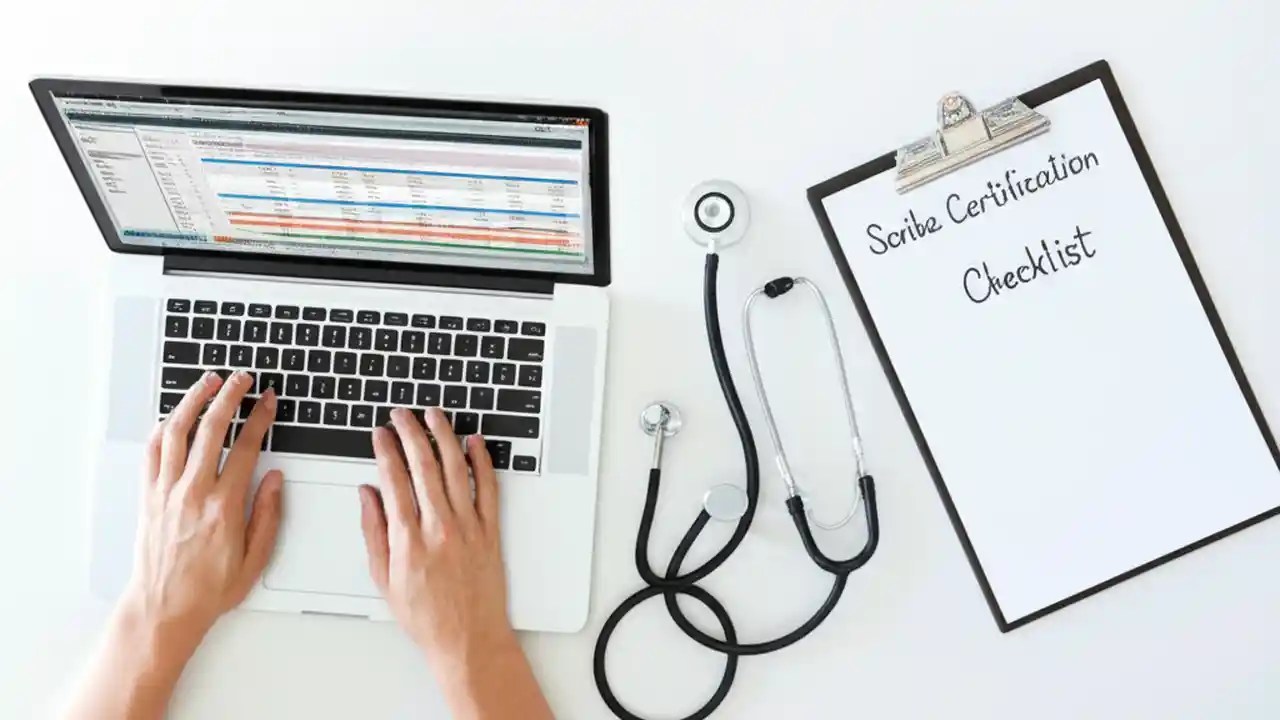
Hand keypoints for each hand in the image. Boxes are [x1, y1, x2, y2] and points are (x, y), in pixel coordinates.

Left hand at [124, 370, 283, 650]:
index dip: (260, 417)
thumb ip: (268, 515)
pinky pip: (153, 452)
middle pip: (211, 429)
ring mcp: (166, 492)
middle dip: (229, 396)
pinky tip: (174, 416)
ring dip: (193, 401)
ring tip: (207, 382)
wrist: (163, 609)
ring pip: (178, 432)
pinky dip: (164, 428)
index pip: (247, 447)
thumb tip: (274, 479)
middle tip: (241, 379)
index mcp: (224, 507)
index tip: (267, 400)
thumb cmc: (208, 590)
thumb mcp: (255, 559)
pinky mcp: (148, 497)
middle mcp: (193, 493)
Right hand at [360, 407, 512, 664]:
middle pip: (424, 465)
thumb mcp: (384, 579)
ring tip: (435, 416)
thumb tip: (367, 495)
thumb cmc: (426, 616)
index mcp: (408, 539)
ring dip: (444, 436)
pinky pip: (488, 488)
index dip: (386, 450)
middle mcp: (439, 527)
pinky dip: (482, 462)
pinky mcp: (490, 531)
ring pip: (456, 469)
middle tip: (403, 414)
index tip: (381, 433)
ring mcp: (468, 526)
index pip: (394, 479)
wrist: (468, 640)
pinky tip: (475, 443)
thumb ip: (373, 532)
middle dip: (411, 432)